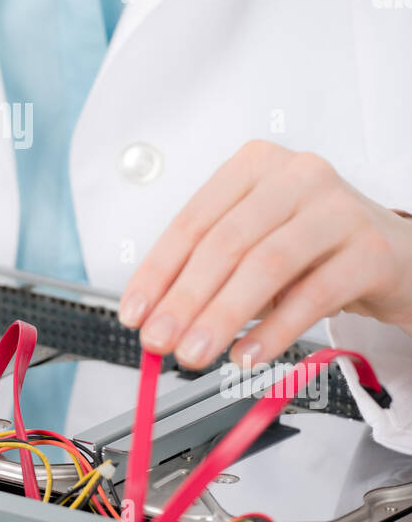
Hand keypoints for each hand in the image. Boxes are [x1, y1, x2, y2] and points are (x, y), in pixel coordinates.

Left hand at [117, 140, 411, 369]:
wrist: (400, 257)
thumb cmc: (318, 248)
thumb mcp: (259, 245)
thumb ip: (212, 271)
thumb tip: (159, 317)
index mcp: (256, 166)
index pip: (194, 221)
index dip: (159, 271)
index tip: (135, 312)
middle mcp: (297, 176)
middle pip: (226, 242)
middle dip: (185, 299)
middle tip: (161, 341)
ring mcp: (338, 208)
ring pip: (266, 265)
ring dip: (223, 316)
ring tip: (197, 353)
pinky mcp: (371, 249)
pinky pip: (314, 294)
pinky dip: (275, 330)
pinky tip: (249, 355)